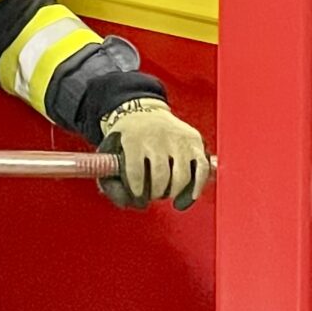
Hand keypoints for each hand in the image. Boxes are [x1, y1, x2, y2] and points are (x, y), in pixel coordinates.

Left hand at [97, 98, 211, 209]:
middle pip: (161, 175)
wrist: (145, 110)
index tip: (138, 195)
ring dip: (175, 191)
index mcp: (133, 139)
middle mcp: (156, 137)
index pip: (135, 170)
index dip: (137, 188)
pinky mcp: (193, 141)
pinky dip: (197, 185)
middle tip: (154, 195)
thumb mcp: (112, 147)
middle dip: (157, 192)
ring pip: (182, 175)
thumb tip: (122, 200)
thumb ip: (110, 173)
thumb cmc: (129, 134)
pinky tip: (189, 195)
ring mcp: (177, 139)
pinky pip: (201, 168)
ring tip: (168, 194)